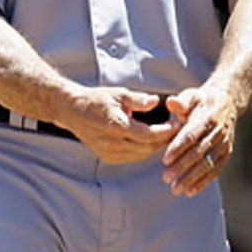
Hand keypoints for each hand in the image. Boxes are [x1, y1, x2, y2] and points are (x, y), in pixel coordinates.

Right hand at [59, 87, 178, 163]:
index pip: (148, 135)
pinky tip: (153, 141)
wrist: (72, 111)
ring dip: (156, 146)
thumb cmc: (97, 99)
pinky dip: (145, 150)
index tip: (178, 124)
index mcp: (116, 126)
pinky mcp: (108, 157)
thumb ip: (138, 100)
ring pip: (141, 155)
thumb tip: (156, 101)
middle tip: (178, 130)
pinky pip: (132, 157)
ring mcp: (109, 153)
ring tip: (168, 135)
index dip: (166, 132)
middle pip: (147, 148)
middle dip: (165, 140)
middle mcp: (113, 143)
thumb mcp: (119, 94)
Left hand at [160, 85, 238, 196]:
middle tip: (166, 177)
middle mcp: (219, 132)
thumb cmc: (203, 101)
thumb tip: (171, 103)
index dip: (178, 148)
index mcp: (208, 117)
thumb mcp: (192, 96)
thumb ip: (181, 102)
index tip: (165, 159)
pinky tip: (190, 191)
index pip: (192, 135)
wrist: (228, 102)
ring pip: (208, 164)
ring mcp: (224, 144)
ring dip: (191, 178)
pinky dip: (204, 182)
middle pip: (199, 152)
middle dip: (182, 166)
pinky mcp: (227, 154)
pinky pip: (216, 170)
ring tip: (175, 189)